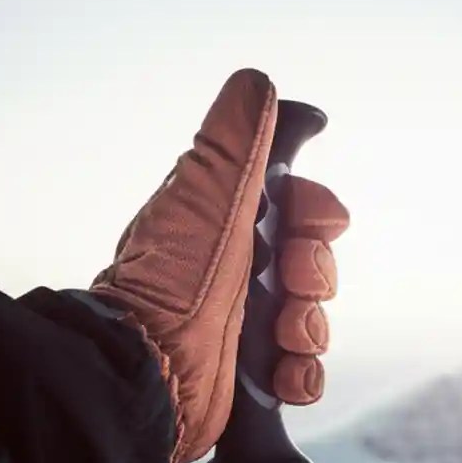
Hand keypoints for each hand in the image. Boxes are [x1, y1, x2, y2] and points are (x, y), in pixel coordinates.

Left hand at [90, 69, 347, 462]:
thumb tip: (257, 84)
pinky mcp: (250, 378)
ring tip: (282, 340)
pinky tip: (282, 376)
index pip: (299, 207)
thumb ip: (235, 138)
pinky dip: (303, 376)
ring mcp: (244, 326)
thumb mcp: (205, 194)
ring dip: (311, 330)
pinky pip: (305, 374)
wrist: (144, 371)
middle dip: (315, 276)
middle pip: (315, 264)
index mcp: (227, 224)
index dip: (317, 213)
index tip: (316, 222)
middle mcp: (236, 273)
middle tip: (286, 286)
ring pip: (314, 320)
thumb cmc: (170, 282)